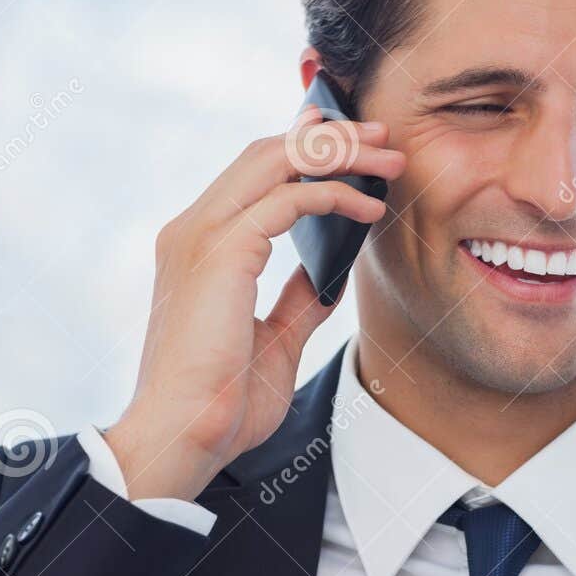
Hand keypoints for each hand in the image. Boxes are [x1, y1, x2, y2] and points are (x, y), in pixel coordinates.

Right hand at [104, 109, 404, 500]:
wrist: (185, 437)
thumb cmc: (221, 404)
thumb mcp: (274, 343)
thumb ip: (297, 301)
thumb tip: (329, 276)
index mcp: (198, 247)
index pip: (252, 173)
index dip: (301, 148)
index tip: (350, 143)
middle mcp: (193, 229)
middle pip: (266, 153)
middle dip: (330, 138)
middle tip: (384, 139)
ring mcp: (202, 236)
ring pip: (277, 161)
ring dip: (340, 154)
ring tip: (389, 158)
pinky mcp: (221, 252)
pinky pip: (289, 200)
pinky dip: (335, 196)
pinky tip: (371, 209)